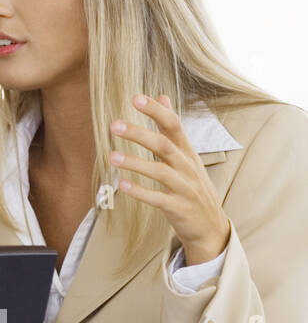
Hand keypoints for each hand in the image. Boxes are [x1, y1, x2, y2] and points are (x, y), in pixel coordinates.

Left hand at [110, 93, 230, 265]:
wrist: (211, 226)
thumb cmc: (192, 185)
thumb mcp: (186, 155)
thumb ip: (172, 128)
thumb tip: (162, 96)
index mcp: (187, 152)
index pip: (174, 126)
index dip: (156, 112)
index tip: (135, 97)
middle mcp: (187, 167)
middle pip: (165, 146)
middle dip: (140, 134)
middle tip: (114, 125)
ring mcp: (185, 188)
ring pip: (161, 172)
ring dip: (135, 163)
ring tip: (111, 156)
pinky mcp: (178, 208)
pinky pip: (158, 199)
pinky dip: (140, 191)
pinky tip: (121, 185)